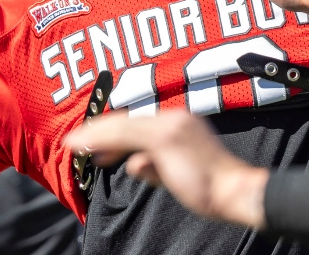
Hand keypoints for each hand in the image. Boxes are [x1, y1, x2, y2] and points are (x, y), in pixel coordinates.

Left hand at [65, 110, 268, 229]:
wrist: (234, 191)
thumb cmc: (212, 188)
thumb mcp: (177, 174)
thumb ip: (156, 167)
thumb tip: (135, 165)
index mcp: (179, 123)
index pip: (137, 124)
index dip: (112, 132)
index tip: (92, 143)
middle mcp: (173, 118)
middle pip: (126, 122)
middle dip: (98, 131)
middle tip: (75, 142)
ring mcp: (169, 126)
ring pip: (121, 127)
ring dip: (94, 135)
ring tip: (73, 144)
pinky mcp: (164, 139)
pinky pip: (125, 136)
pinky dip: (102, 140)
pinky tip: (87, 148)